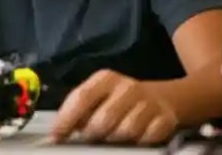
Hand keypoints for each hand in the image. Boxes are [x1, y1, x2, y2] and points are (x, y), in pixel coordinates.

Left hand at [50, 70, 177, 144]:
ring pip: (125, 132)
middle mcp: (127, 88)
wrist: (163, 98)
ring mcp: (148, 103)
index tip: (56, 137)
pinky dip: (139, 141)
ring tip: (115, 136)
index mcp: (105, 79)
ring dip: (117, 139)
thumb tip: (58, 131)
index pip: (81, 98)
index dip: (66, 120)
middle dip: (94, 134)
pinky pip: (147, 138)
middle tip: (93, 138)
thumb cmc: (120, 101)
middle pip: (102, 120)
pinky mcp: (165, 118)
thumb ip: (79, 110)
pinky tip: (137, 137)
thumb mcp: (99, 97)